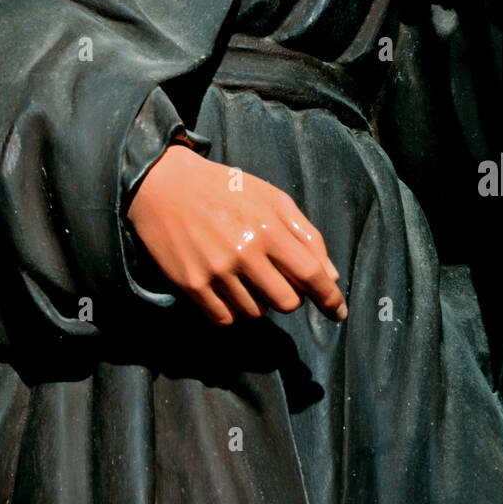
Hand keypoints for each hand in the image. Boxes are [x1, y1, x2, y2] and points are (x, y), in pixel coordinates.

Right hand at [126, 144, 347, 326]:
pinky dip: (232, 311)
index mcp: (267, 227)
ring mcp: (216, 271)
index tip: (338, 311)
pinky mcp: (191, 285)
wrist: (164, 185)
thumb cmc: (224, 188)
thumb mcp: (270, 197)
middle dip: (290, 296)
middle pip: (287, 302)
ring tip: (245, 276)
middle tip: (276, 279)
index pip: (310, 274)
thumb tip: (331, 276)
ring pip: (256, 313)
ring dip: (258, 302)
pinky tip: (227, 288)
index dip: (330, 297)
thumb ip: (304, 234)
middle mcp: (243, 252)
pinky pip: (225, 319)